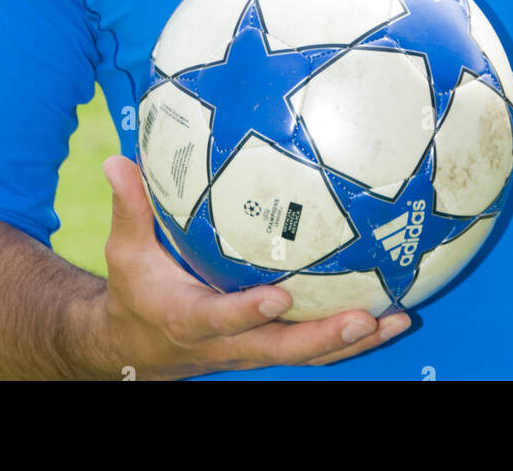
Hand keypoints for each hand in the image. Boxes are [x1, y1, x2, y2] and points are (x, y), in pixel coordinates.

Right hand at [99, 154, 410, 379]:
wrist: (141, 346)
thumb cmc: (136, 290)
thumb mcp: (124, 251)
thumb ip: (129, 207)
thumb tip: (117, 159)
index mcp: (192, 319)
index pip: (222, 318)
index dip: (249, 312)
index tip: (278, 294)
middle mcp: (229, 342)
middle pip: (282, 348)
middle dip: (323, 337)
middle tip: (363, 317)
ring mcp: (254, 348)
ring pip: (307, 353)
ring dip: (352, 341)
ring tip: (396, 317)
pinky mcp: (271, 344)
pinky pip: (315, 345)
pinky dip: (353, 335)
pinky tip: (391, 313)